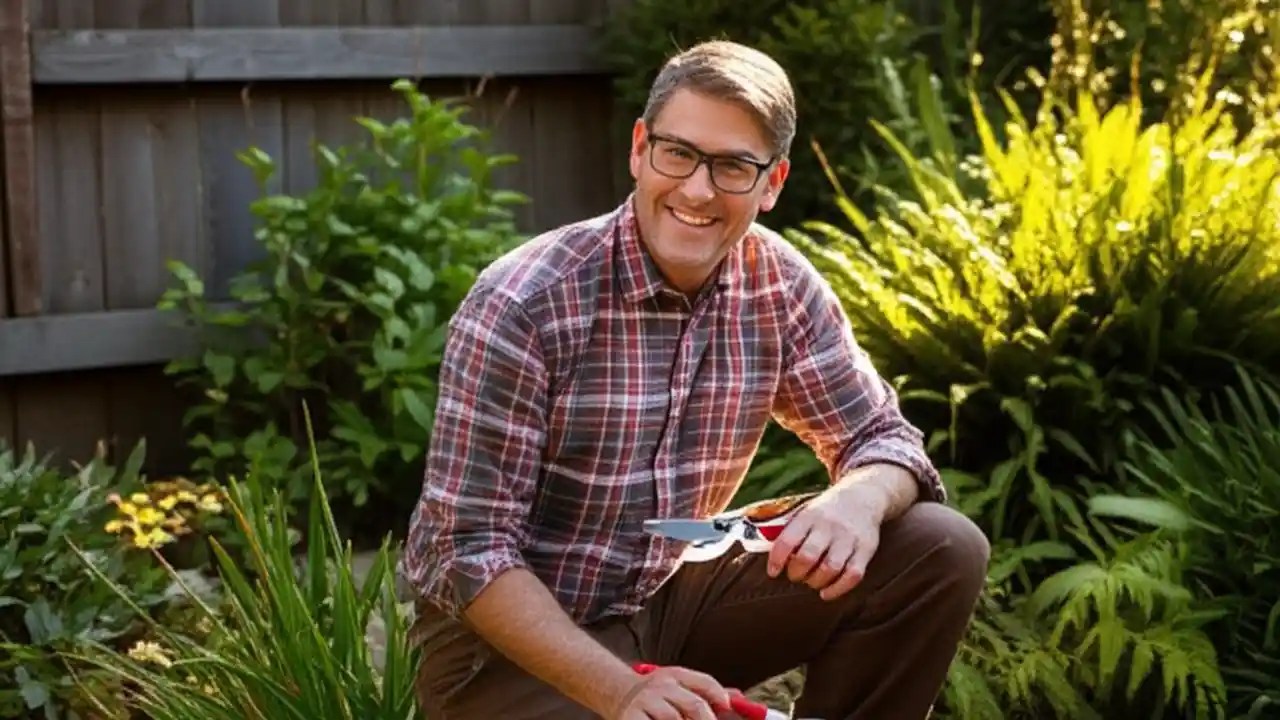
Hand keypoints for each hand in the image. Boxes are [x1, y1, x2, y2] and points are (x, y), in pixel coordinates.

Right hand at [611, 665, 730, 719]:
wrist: (615, 692)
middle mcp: (661, 686)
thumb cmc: (655, 695)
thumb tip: (737, 699)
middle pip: (694, 705)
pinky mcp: (632, 718)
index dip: (721, 697)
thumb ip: (704, 692)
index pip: (704, 683)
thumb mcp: (677, 686)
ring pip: (674, 719)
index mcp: (675, 675)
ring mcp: (645, 702)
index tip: (726, 709)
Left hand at [765, 482, 886, 600]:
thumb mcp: (806, 511)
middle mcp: (829, 526)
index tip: (773, 572)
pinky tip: (826, 593)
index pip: (787, 540)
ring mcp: (849, 538)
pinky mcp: (866, 549)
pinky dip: (837, 589)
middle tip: (795, 575)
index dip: (776, 560)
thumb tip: (771, 558)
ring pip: (830, 568)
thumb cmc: (826, 512)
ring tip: (811, 581)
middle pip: (808, 557)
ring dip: (815, 582)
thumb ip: (790, 532)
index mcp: (809, 515)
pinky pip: (853, 575)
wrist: (864, 495)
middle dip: (796, 573)